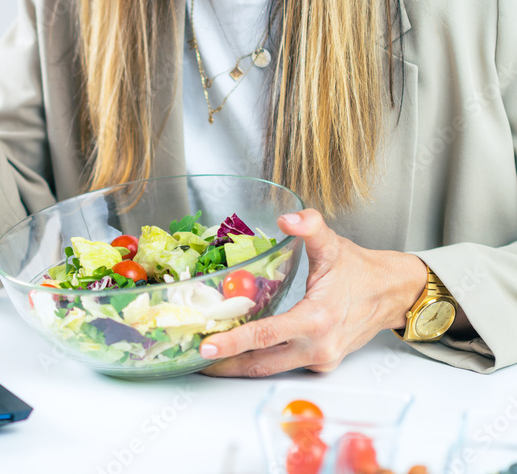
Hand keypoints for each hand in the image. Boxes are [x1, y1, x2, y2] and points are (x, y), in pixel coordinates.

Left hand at [199, 209, 427, 376]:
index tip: (206, 347)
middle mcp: (318, 347)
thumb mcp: (333, 244)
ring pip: (270, 369)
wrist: (393, 294)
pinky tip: (239, 351)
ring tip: (208, 360)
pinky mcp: (321, 363)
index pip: (266, 335)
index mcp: (317, 320)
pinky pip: (284, 365)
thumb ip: (309, 227)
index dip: (233, 341)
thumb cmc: (361, 270)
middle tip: (192, 357)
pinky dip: (259, 360)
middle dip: (225, 365)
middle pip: (261, 362)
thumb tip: (287, 217)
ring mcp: (320, 359)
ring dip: (238, 367)